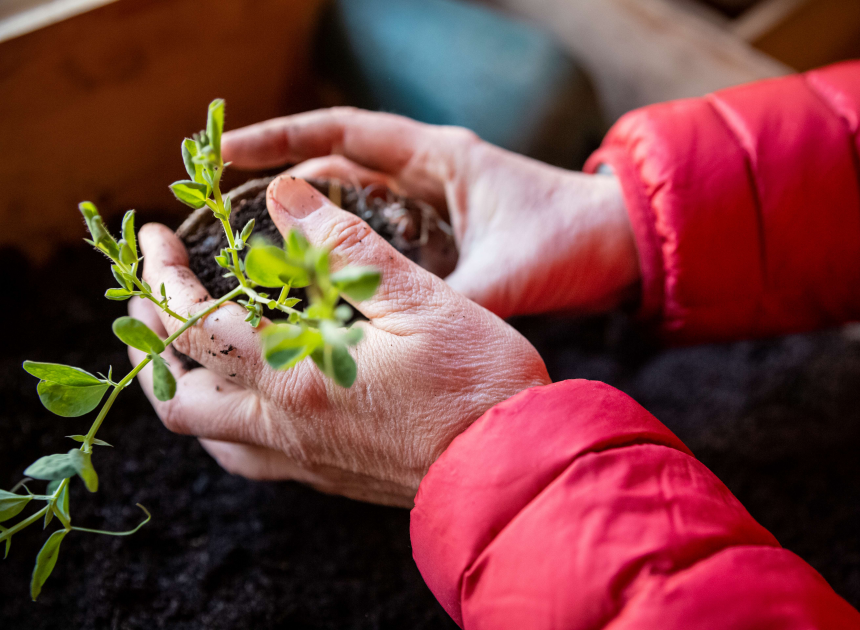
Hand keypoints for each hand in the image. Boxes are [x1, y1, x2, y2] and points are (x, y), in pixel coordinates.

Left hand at [128, 176, 549, 506]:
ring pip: (205, 433)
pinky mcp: (326, 475)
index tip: (156, 237)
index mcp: (298, 377)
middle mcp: (284, 426)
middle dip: (147, 338)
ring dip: (178, 384)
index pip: (196, 325)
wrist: (515, 472)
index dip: (163, 276)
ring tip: (183, 344)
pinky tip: (250, 391)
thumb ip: (346, 247)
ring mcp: (302, 458)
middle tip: (149, 293)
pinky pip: (246, 454)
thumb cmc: (478, 387)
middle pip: (176, 394)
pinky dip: (224, 418)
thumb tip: (285, 193)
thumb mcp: (421, 299)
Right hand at [222, 107, 638, 318]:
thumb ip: (454, 304)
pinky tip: (318, 301)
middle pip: (335, 176)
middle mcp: (427, 179)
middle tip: (227, 229)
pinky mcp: (443, 247)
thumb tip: (394, 346)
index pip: (341, 134)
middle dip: (282, 196)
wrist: (626, 252)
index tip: (225, 153)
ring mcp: (432, 213)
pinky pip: (380, 251)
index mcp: (437, 157)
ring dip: (311, 237)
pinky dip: (349, 267)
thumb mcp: (509, 271)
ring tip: (257, 272)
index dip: (279, 139)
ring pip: (353, 216)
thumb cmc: (575, 240)